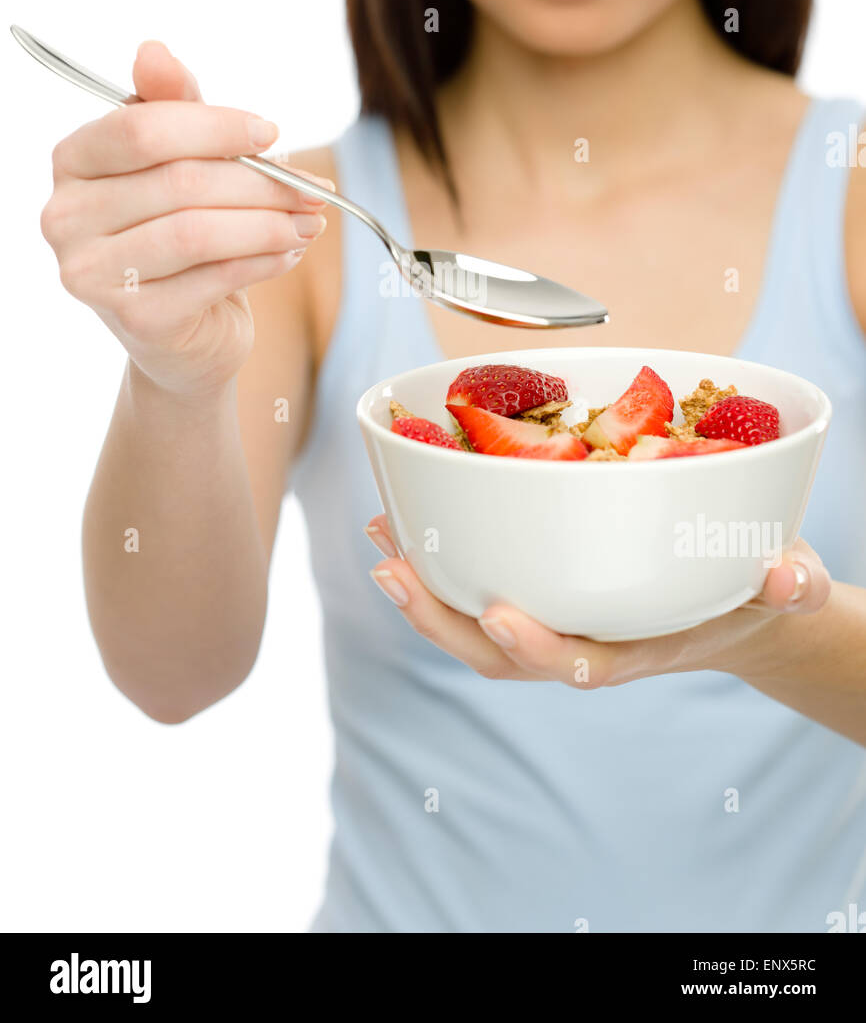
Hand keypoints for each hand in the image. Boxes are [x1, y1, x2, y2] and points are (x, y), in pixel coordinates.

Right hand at [41, 39, 332, 396]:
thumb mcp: (182, 157)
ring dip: (269, 224)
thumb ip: (173, 104)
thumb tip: (153, 49)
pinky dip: (264, 261)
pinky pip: (213, 277)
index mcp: (72, 161)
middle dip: (260, 182)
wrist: (185, 331)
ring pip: (197, 231)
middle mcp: (65, 217)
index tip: (270, 132)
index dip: (215, 126)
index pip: (142, 129)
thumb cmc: (182, 229)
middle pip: (179, 182)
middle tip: (312, 189)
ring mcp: (92, 274)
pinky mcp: (134, 319)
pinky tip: (290, 252)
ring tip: (309, 222)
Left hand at [363, 513, 831, 686]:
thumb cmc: (754, 590)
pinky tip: (403, 529)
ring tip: (381, 542)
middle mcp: (584, 646)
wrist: (735, 603)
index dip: (536, 646)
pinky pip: (476, 596)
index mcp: (637, 648)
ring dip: (423, 592)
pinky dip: (437, 569)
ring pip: (474, 632)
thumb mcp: (782, 585)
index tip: (498, 611)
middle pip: (501, 656)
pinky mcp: (540, 599)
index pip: (580, 663)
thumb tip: (787, 578)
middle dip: (442, 620)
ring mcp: (556, 625)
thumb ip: (786, 586)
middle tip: (394, 571)